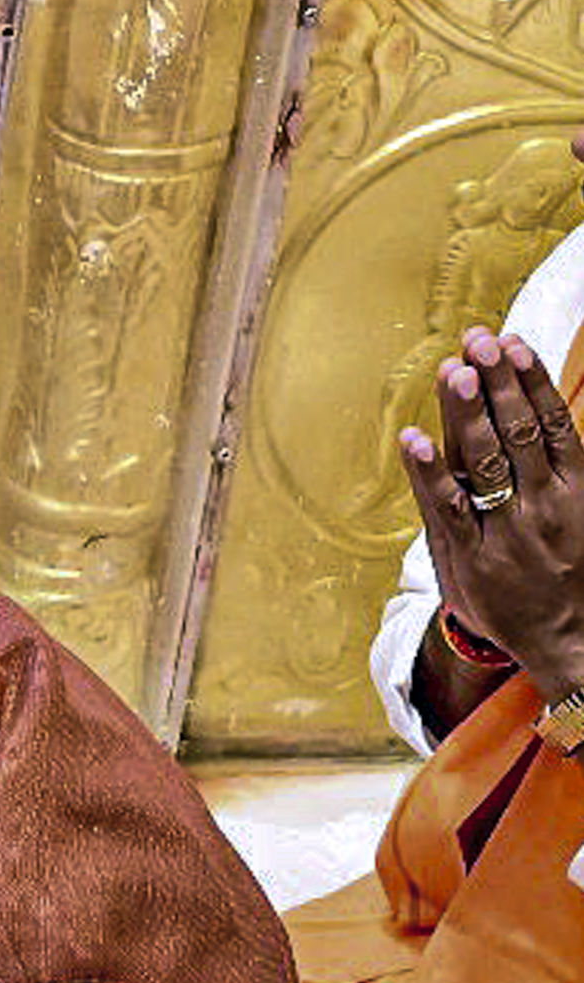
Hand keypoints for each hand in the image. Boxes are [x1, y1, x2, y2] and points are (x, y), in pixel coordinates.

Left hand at [400, 328, 583, 697]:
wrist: (574, 643)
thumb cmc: (577, 574)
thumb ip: (564, 471)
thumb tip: (546, 419)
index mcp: (577, 488)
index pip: (551, 422)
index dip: (531, 380)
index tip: (514, 343)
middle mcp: (543, 504)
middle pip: (516, 432)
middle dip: (496, 382)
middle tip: (478, 339)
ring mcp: (506, 531)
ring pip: (484, 462)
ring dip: (466, 413)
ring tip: (454, 369)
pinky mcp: (469, 560)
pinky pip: (446, 511)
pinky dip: (428, 473)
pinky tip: (414, 440)